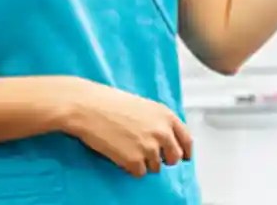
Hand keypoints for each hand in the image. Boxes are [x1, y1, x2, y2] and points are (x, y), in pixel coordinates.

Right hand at [56, 78, 192, 176]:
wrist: (89, 108)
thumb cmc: (112, 103)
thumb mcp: (145, 106)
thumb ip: (160, 122)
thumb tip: (167, 139)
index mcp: (167, 116)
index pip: (187, 140)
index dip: (185, 150)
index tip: (184, 157)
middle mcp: (163, 132)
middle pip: (174, 157)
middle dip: (164, 159)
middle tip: (151, 156)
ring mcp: (149, 147)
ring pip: (156, 167)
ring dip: (145, 163)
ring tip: (129, 149)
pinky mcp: (134, 160)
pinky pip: (140, 173)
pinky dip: (131, 168)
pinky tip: (121, 155)